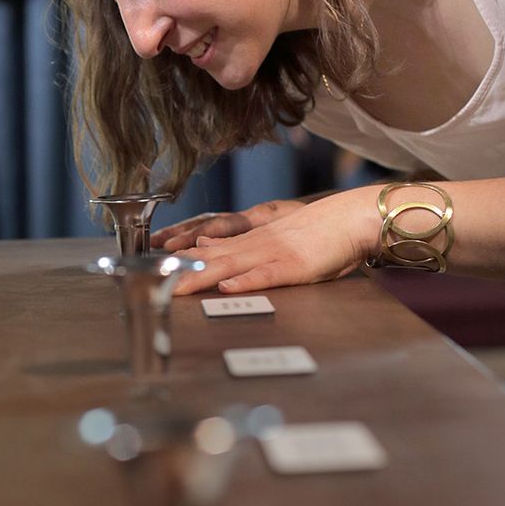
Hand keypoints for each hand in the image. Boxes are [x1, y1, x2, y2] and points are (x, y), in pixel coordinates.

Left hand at [169, 188, 377, 295]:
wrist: (353, 217)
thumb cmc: (320, 232)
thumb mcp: (273, 236)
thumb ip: (239, 243)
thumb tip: (204, 246)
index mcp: (251, 239)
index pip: (207, 250)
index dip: (179, 259)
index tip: (151, 266)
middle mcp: (256, 244)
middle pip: (211, 259)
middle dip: (181, 272)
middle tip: (152, 282)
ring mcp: (275, 253)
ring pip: (231, 266)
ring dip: (203, 277)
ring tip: (177, 287)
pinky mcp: (295, 265)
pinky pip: (267, 275)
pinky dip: (246, 281)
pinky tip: (228, 287)